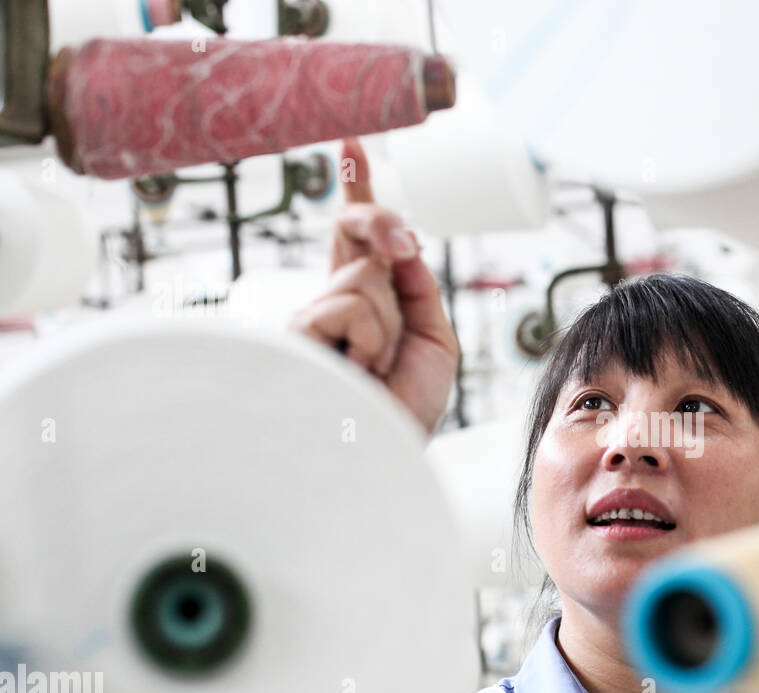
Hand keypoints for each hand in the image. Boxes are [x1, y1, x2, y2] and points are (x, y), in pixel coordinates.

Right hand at [291, 137, 458, 435]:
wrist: (381, 452)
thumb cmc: (405, 408)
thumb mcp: (433, 340)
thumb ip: (417, 288)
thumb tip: (399, 242)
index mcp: (365, 303)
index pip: (357, 237)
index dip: (357, 189)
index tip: (354, 143)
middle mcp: (331, 302)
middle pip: (357, 229)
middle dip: (379, 221)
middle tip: (403, 247)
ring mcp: (310, 313)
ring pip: (368, 277)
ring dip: (390, 328)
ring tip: (376, 370)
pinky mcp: (295, 329)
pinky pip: (353, 304)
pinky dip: (373, 340)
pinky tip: (357, 373)